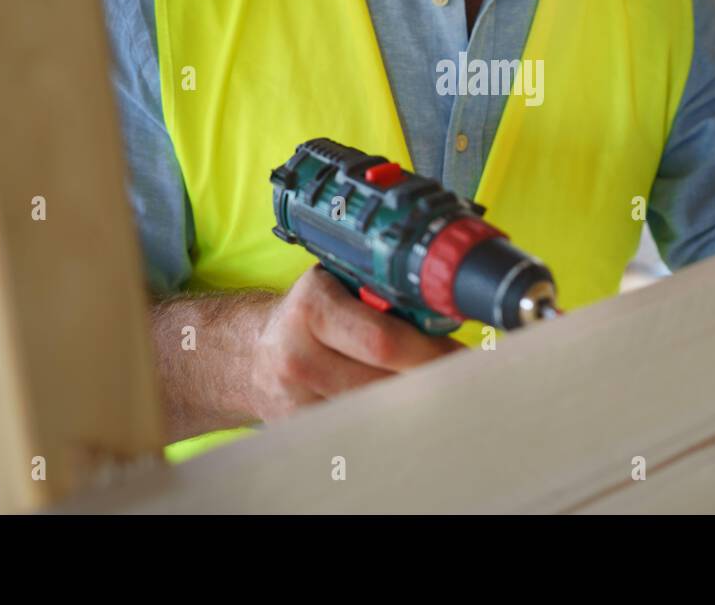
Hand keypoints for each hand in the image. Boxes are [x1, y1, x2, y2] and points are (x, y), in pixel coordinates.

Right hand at [249, 264, 463, 420]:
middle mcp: (297, 356)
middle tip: (462, 376)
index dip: (429, 352)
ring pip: (374, 411)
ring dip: (411, 403)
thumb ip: (384, 292)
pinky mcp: (298, 430)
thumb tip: (448, 313)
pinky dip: (386, 420)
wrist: (252, 351)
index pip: (383, 340)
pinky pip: (357, 428)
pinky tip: (400, 409)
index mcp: (312, 307)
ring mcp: (294, 400)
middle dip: (428, 379)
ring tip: (434, 389)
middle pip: (383, 382)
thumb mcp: (339, 283)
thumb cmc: (311, 311)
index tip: (462, 356)